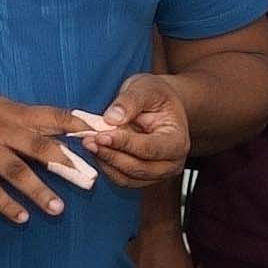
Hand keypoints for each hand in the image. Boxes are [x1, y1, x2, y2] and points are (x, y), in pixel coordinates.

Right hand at [0, 88, 98, 221]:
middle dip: (65, 164)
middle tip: (88, 181)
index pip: (50, 116)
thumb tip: (51, 126)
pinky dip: (5, 204)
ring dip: (38, 192)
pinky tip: (21, 216)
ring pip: (16, 172)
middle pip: (38, 147)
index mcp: (9, 112)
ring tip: (57, 209)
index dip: (74, 124)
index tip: (98, 133)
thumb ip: (19, 116)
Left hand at [75, 71, 193, 190]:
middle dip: (111, 155)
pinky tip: (96, 149)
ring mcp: (157, 173)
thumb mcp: (145, 88)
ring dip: (106, 162)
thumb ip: (130, 101)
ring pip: (127, 178)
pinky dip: (106, 166)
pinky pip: (121, 179)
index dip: (124, 143)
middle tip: (89, 140)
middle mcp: (171, 162)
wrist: (159, 105)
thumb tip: (113, 118)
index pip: (150, 148)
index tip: (101, 135)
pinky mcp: (142, 177)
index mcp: (178, 141)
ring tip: (89, 143)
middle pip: (139, 168)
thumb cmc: (156, 96)